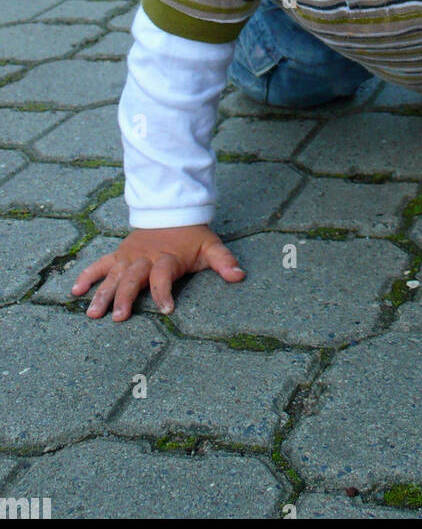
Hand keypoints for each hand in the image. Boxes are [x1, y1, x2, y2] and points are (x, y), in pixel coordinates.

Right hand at [70, 225, 245, 321]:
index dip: (164, 291)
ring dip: (102, 293)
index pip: (163, 275)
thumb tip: (239, 275)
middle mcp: (145, 257)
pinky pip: (100, 264)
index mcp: (168, 257)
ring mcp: (129, 255)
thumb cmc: (192, 236)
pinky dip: (87, 276)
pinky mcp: (119, 254)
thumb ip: (223, 261)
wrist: (173, 211)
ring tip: (93, 313)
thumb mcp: (210, 246)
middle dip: (125, 297)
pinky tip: (75, 292)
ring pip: (113, 275)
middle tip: (118, 317)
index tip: (167, 308)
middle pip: (133, 278)